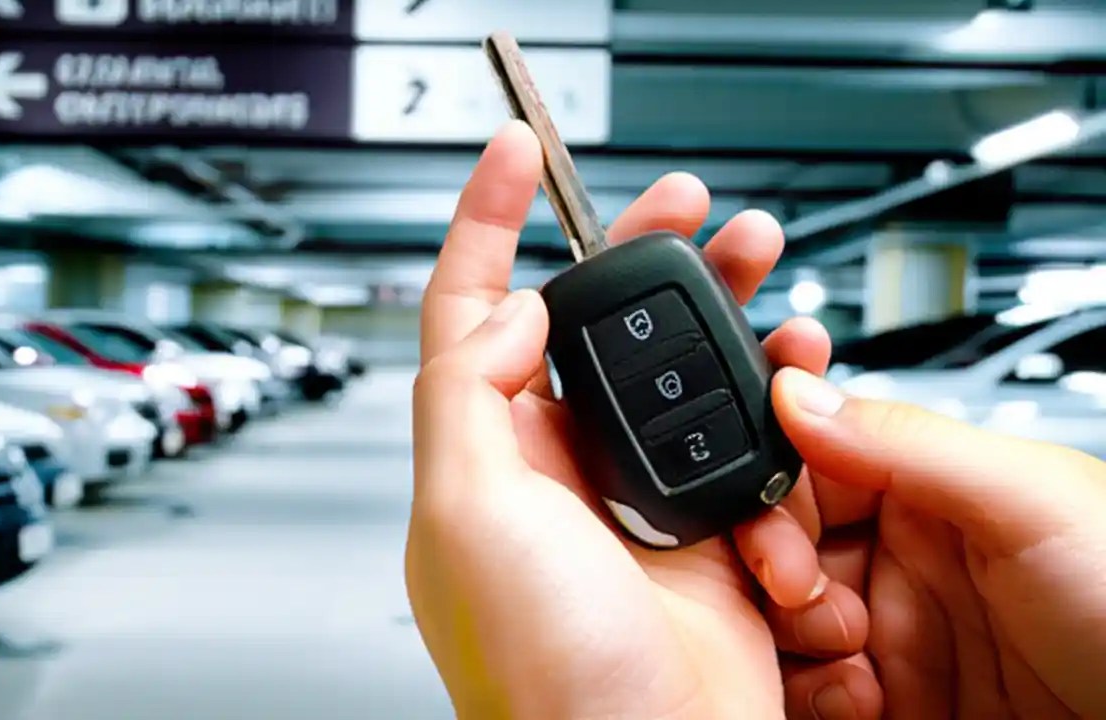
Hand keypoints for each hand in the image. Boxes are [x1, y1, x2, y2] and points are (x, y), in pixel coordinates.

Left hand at [408, 121, 870, 719]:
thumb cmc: (541, 672)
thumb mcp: (469, 513)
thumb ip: (468, 391)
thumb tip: (516, 308)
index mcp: (482, 455)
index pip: (469, 313)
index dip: (486, 224)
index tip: (513, 158)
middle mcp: (552, 470)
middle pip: (590, 328)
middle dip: (633, 254)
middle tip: (684, 204)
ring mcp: (630, 499)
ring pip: (671, 374)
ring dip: (715, 317)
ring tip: (760, 268)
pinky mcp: (701, 531)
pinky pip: (738, 441)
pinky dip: (764, 414)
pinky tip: (778, 402)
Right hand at [771, 368, 1105, 718]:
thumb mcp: (1030, 503)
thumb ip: (907, 442)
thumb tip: (796, 390)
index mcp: (929, 482)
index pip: (809, 463)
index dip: (772, 488)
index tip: (764, 523)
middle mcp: (903, 554)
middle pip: (781, 545)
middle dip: (774, 570)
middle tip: (806, 600)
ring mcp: (897, 632)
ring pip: (783, 622)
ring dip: (791, 641)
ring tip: (850, 662)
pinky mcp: (894, 703)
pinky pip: (810, 691)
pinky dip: (812, 697)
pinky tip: (858, 701)